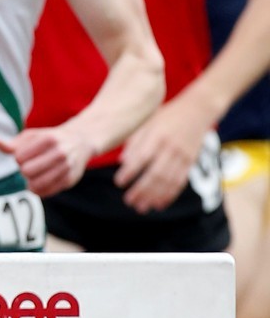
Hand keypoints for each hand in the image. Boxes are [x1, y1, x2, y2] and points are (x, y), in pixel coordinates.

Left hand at [0, 128, 93, 197]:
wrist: (80, 141)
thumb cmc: (49, 139)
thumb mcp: (32, 136)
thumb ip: (13, 143)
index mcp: (48, 140)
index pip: (20, 157)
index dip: (18, 159)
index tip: (23, 157)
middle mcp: (60, 153)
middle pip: (28, 171)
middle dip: (24, 171)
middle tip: (28, 168)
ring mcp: (67, 168)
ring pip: (38, 184)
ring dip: (30, 183)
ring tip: (31, 177)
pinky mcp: (70, 180)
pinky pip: (48, 192)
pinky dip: (39, 191)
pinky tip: (38, 184)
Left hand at [115, 97, 209, 213]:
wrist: (198, 109)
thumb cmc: (167, 114)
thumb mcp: (148, 121)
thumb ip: (135, 140)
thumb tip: (123, 161)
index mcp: (157, 135)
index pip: (142, 157)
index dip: (130, 171)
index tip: (118, 182)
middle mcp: (171, 148)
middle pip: (155, 173)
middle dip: (141, 190)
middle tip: (128, 201)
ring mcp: (183, 156)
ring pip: (168, 181)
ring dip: (154, 197)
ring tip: (141, 207)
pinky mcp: (191, 162)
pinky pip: (180, 182)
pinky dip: (169, 195)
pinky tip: (159, 204)